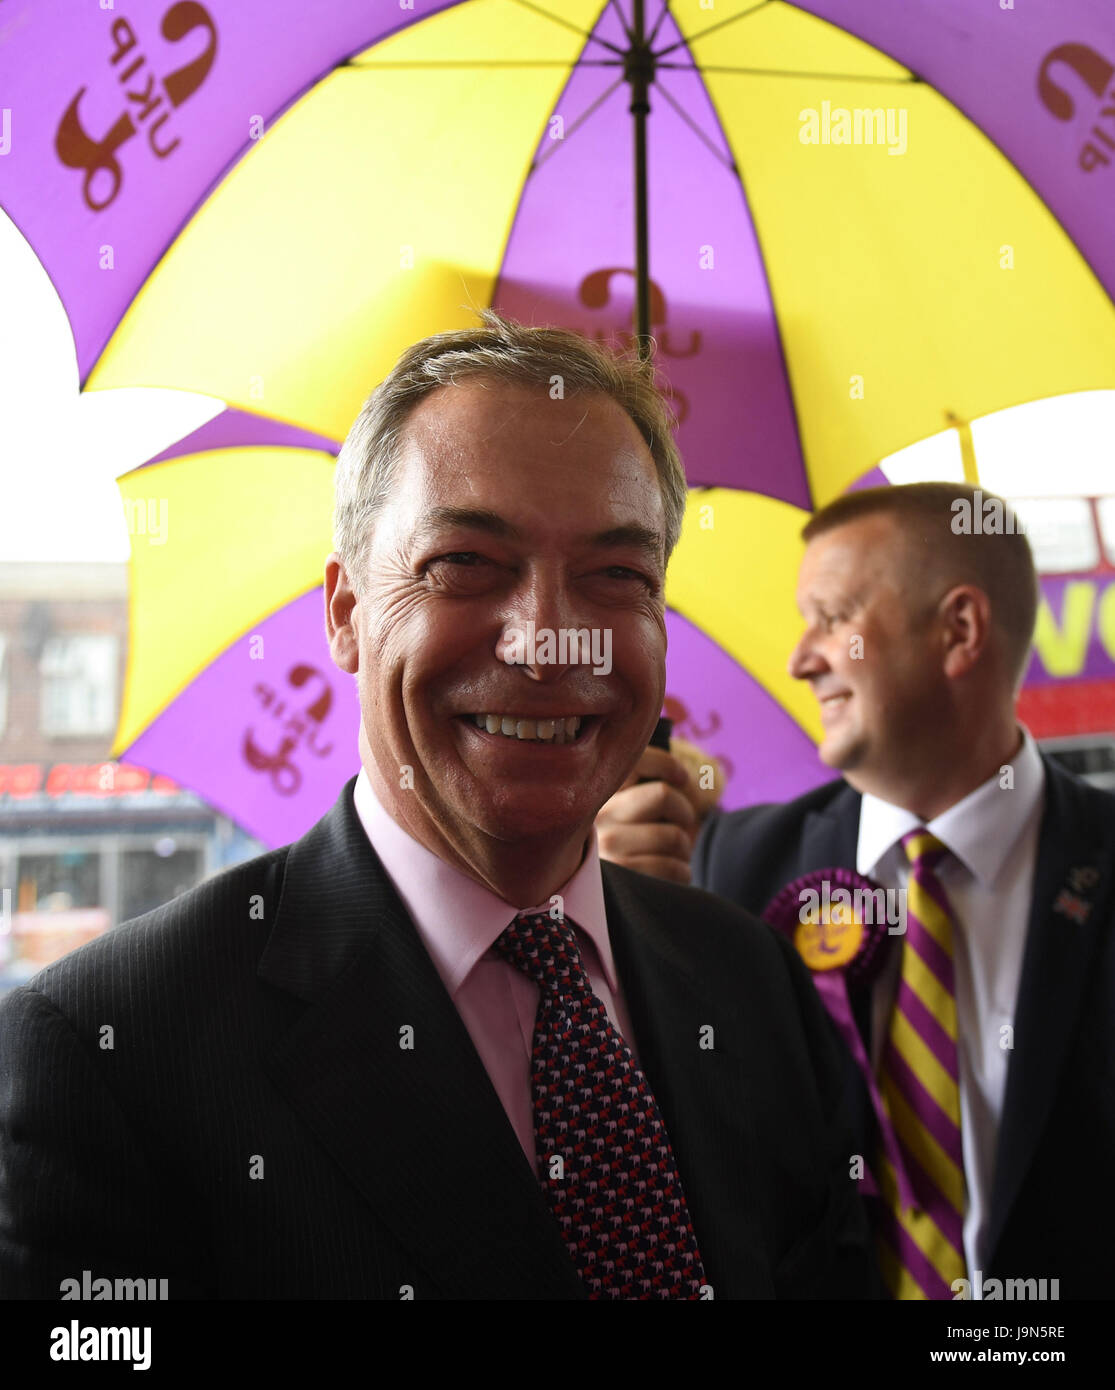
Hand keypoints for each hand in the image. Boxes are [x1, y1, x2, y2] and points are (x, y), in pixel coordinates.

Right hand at [596, 747, 698, 884]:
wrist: (599, 896)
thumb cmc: (626, 845)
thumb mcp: (626, 811)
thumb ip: (644, 788)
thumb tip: (683, 776)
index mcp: (599, 792)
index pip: (637, 761)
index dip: (668, 765)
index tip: (682, 779)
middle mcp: (598, 815)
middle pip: (663, 795)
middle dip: (683, 812)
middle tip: (682, 823)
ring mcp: (608, 846)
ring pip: (674, 835)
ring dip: (684, 847)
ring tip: (672, 854)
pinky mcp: (624, 876)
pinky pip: (676, 867)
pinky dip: (681, 871)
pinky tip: (668, 873)